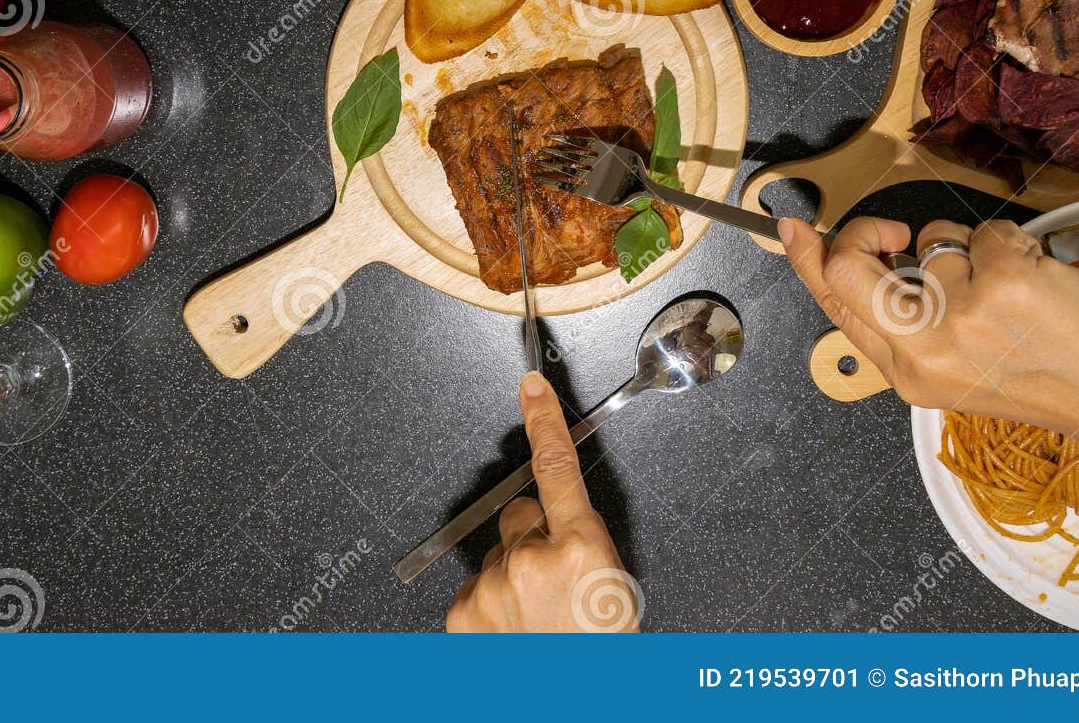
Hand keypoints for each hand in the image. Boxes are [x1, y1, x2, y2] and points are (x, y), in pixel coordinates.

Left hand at [446, 371, 638, 632]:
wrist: (575, 705)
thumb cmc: (601, 654)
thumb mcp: (613, 592)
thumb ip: (579, 546)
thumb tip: (558, 532)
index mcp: (583, 549)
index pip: (558, 468)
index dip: (543, 421)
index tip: (530, 387)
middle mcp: (533, 560)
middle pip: (521, 515)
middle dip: (534, 537)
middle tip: (557, 584)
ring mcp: (494, 587)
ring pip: (499, 556)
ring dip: (514, 578)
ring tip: (537, 622)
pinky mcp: (464, 613)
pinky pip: (478, 589)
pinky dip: (492, 606)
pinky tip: (514, 634)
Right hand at [780, 216, 1078, 432]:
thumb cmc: (1053, 380)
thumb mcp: (959, 370)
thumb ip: (909, 322)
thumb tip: (875, 260)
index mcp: (907, 374)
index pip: (835, 307)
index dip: (806, 260)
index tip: (793, 226)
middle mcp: (924, 348)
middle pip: (849, 267)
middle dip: (863, 230)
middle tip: (895, 232)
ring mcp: (961, 314)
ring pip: (934, 240)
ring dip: (972, 249)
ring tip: (1014, 290)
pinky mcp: (1003, 281)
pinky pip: (985, 232)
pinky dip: (1014, 245)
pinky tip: (1039, 282)